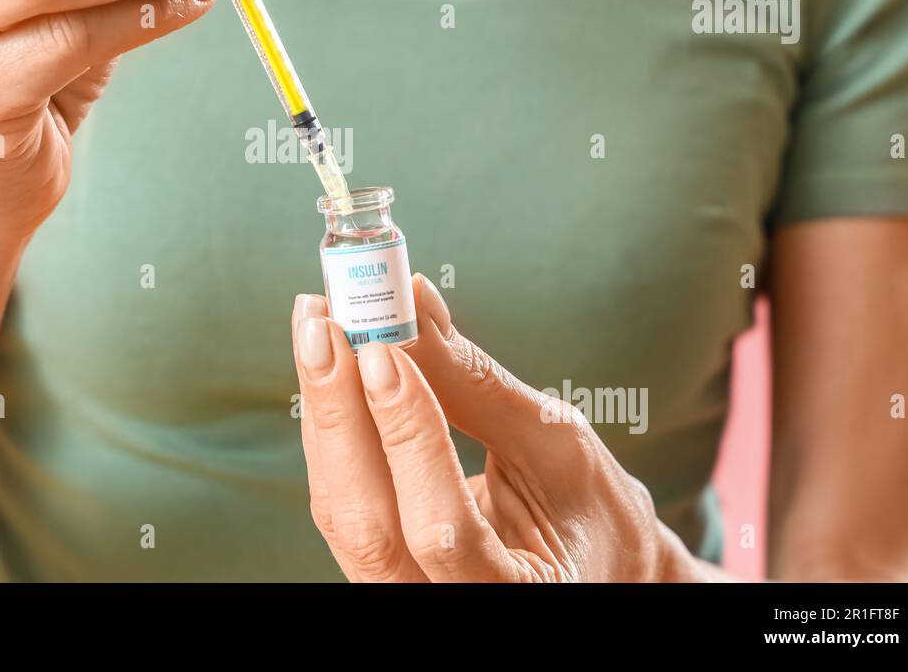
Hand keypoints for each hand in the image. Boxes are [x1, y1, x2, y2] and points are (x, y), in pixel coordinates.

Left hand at [290, 275, 690, 581]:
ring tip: (316, 319)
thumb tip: (413, 301)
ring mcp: (399, 590)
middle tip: (323, 322)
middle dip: (338, 413)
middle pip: (367, 525)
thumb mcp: (555, 444)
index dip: (408, 441)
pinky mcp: (375, 561)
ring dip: (323, 407)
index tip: (385, 352)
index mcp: (514, 598)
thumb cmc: (589, 509)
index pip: (442, 532)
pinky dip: (331, 422)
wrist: (591, 562)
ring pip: (341, 509)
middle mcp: (442, 607)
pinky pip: (340, 495)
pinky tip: (326, 359)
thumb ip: (477, 385)